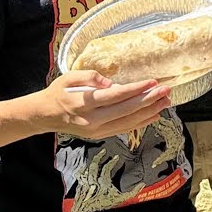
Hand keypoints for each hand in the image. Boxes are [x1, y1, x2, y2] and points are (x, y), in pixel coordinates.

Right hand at [37, 70, 170, 139]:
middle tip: (166, 90)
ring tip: (165, 101)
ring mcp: (97, 130)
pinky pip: (124, 129)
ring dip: (149, 111)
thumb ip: (90, 77)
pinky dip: (141, 122)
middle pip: (126, 110)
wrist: (45, 115)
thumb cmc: (58, 92)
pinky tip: (153, 115)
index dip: (136, 89)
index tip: (152, 82)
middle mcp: (92, 120)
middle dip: (149, 100)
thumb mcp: (69, 77)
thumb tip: (111, 82)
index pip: (115, 96)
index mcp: (84, 103)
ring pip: (128, 122)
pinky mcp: (100, 135)